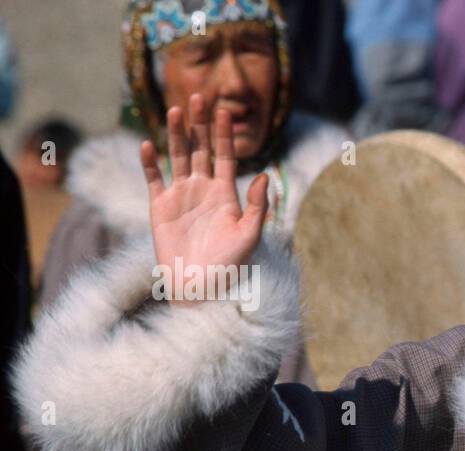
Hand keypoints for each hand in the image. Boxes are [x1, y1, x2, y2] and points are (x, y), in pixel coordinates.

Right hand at [140, 93, 269, 291]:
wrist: (201, 288)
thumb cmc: (230, 265)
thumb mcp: (249, 235)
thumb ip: (256, 206)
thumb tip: (265, 176)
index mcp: (225, 194)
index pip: (224, 156)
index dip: (224, 134)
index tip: (225, 110)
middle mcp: (202, 190)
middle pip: (200, 149)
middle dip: (199, 125)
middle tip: (199, 96)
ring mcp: (180, 196)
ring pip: (177, 157)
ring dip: (177, 135)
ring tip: (177, 111)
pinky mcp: (159, 206)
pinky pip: (153, 179)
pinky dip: (150, 163)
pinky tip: (148, 145)